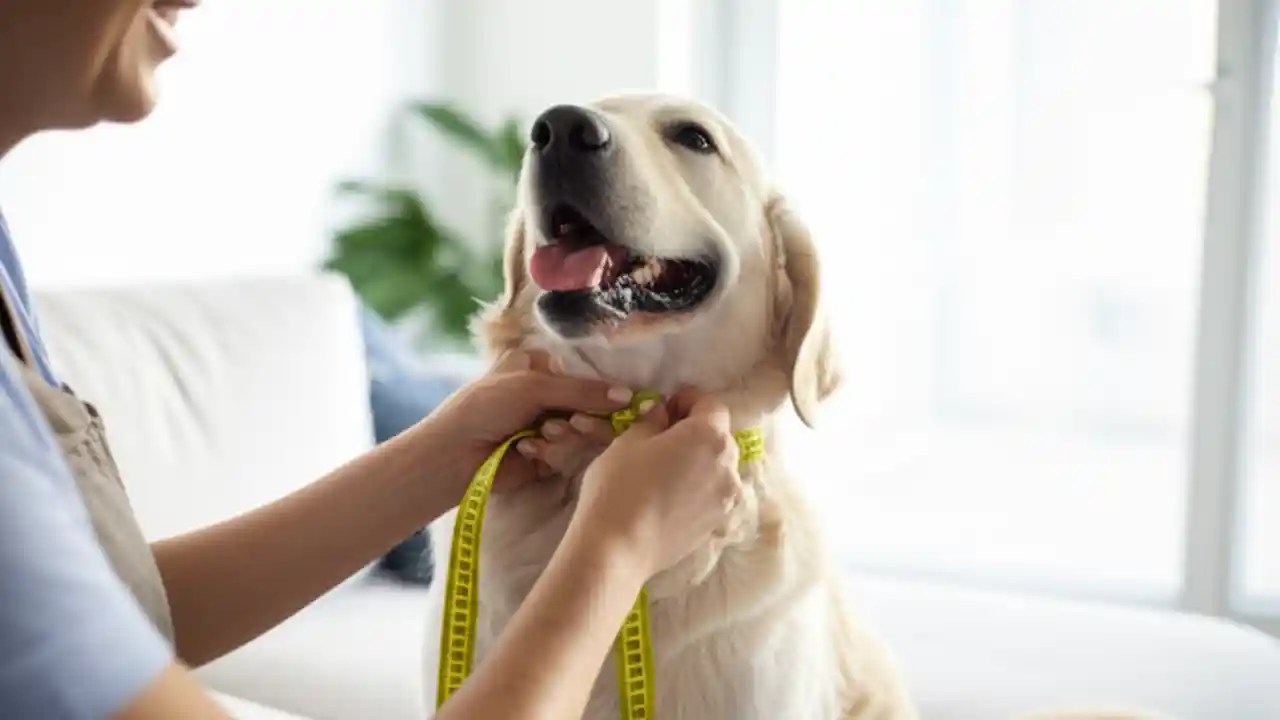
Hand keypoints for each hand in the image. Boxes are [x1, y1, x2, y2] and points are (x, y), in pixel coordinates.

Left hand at [418, 349, 633, 497]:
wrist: (452, 454)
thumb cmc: (485, 407)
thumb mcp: (534, 388)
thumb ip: (583, 391)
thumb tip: (630, 396)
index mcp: (539, 367)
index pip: (587, 375)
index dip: (607, 389)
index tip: (630, 401)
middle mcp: (546, 396)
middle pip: (592, 407)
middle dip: (585, 417)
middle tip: (575, 424)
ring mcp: (548, 427)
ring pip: (585, 433)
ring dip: (567, 436)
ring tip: (543, 436)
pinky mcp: (547, 458)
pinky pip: (571, 455)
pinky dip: (553, 453)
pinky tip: (529, 451)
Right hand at [567, 389, 742, 577]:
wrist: (618, 550)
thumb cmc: (620, 487)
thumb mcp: (628, 441)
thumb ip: (653, 420)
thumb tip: (662, 413)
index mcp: (709, 436)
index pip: (711, 405)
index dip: (688, 401)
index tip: (665, 410)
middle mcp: (729, 465)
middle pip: (719, 436)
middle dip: (696, 431)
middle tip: (662, 439)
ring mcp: (727, 498)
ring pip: (719, 467)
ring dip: (700, 461)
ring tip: (667, 472)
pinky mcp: (718, 524)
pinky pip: (714, 494)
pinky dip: (699, 488)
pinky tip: (671, 497)